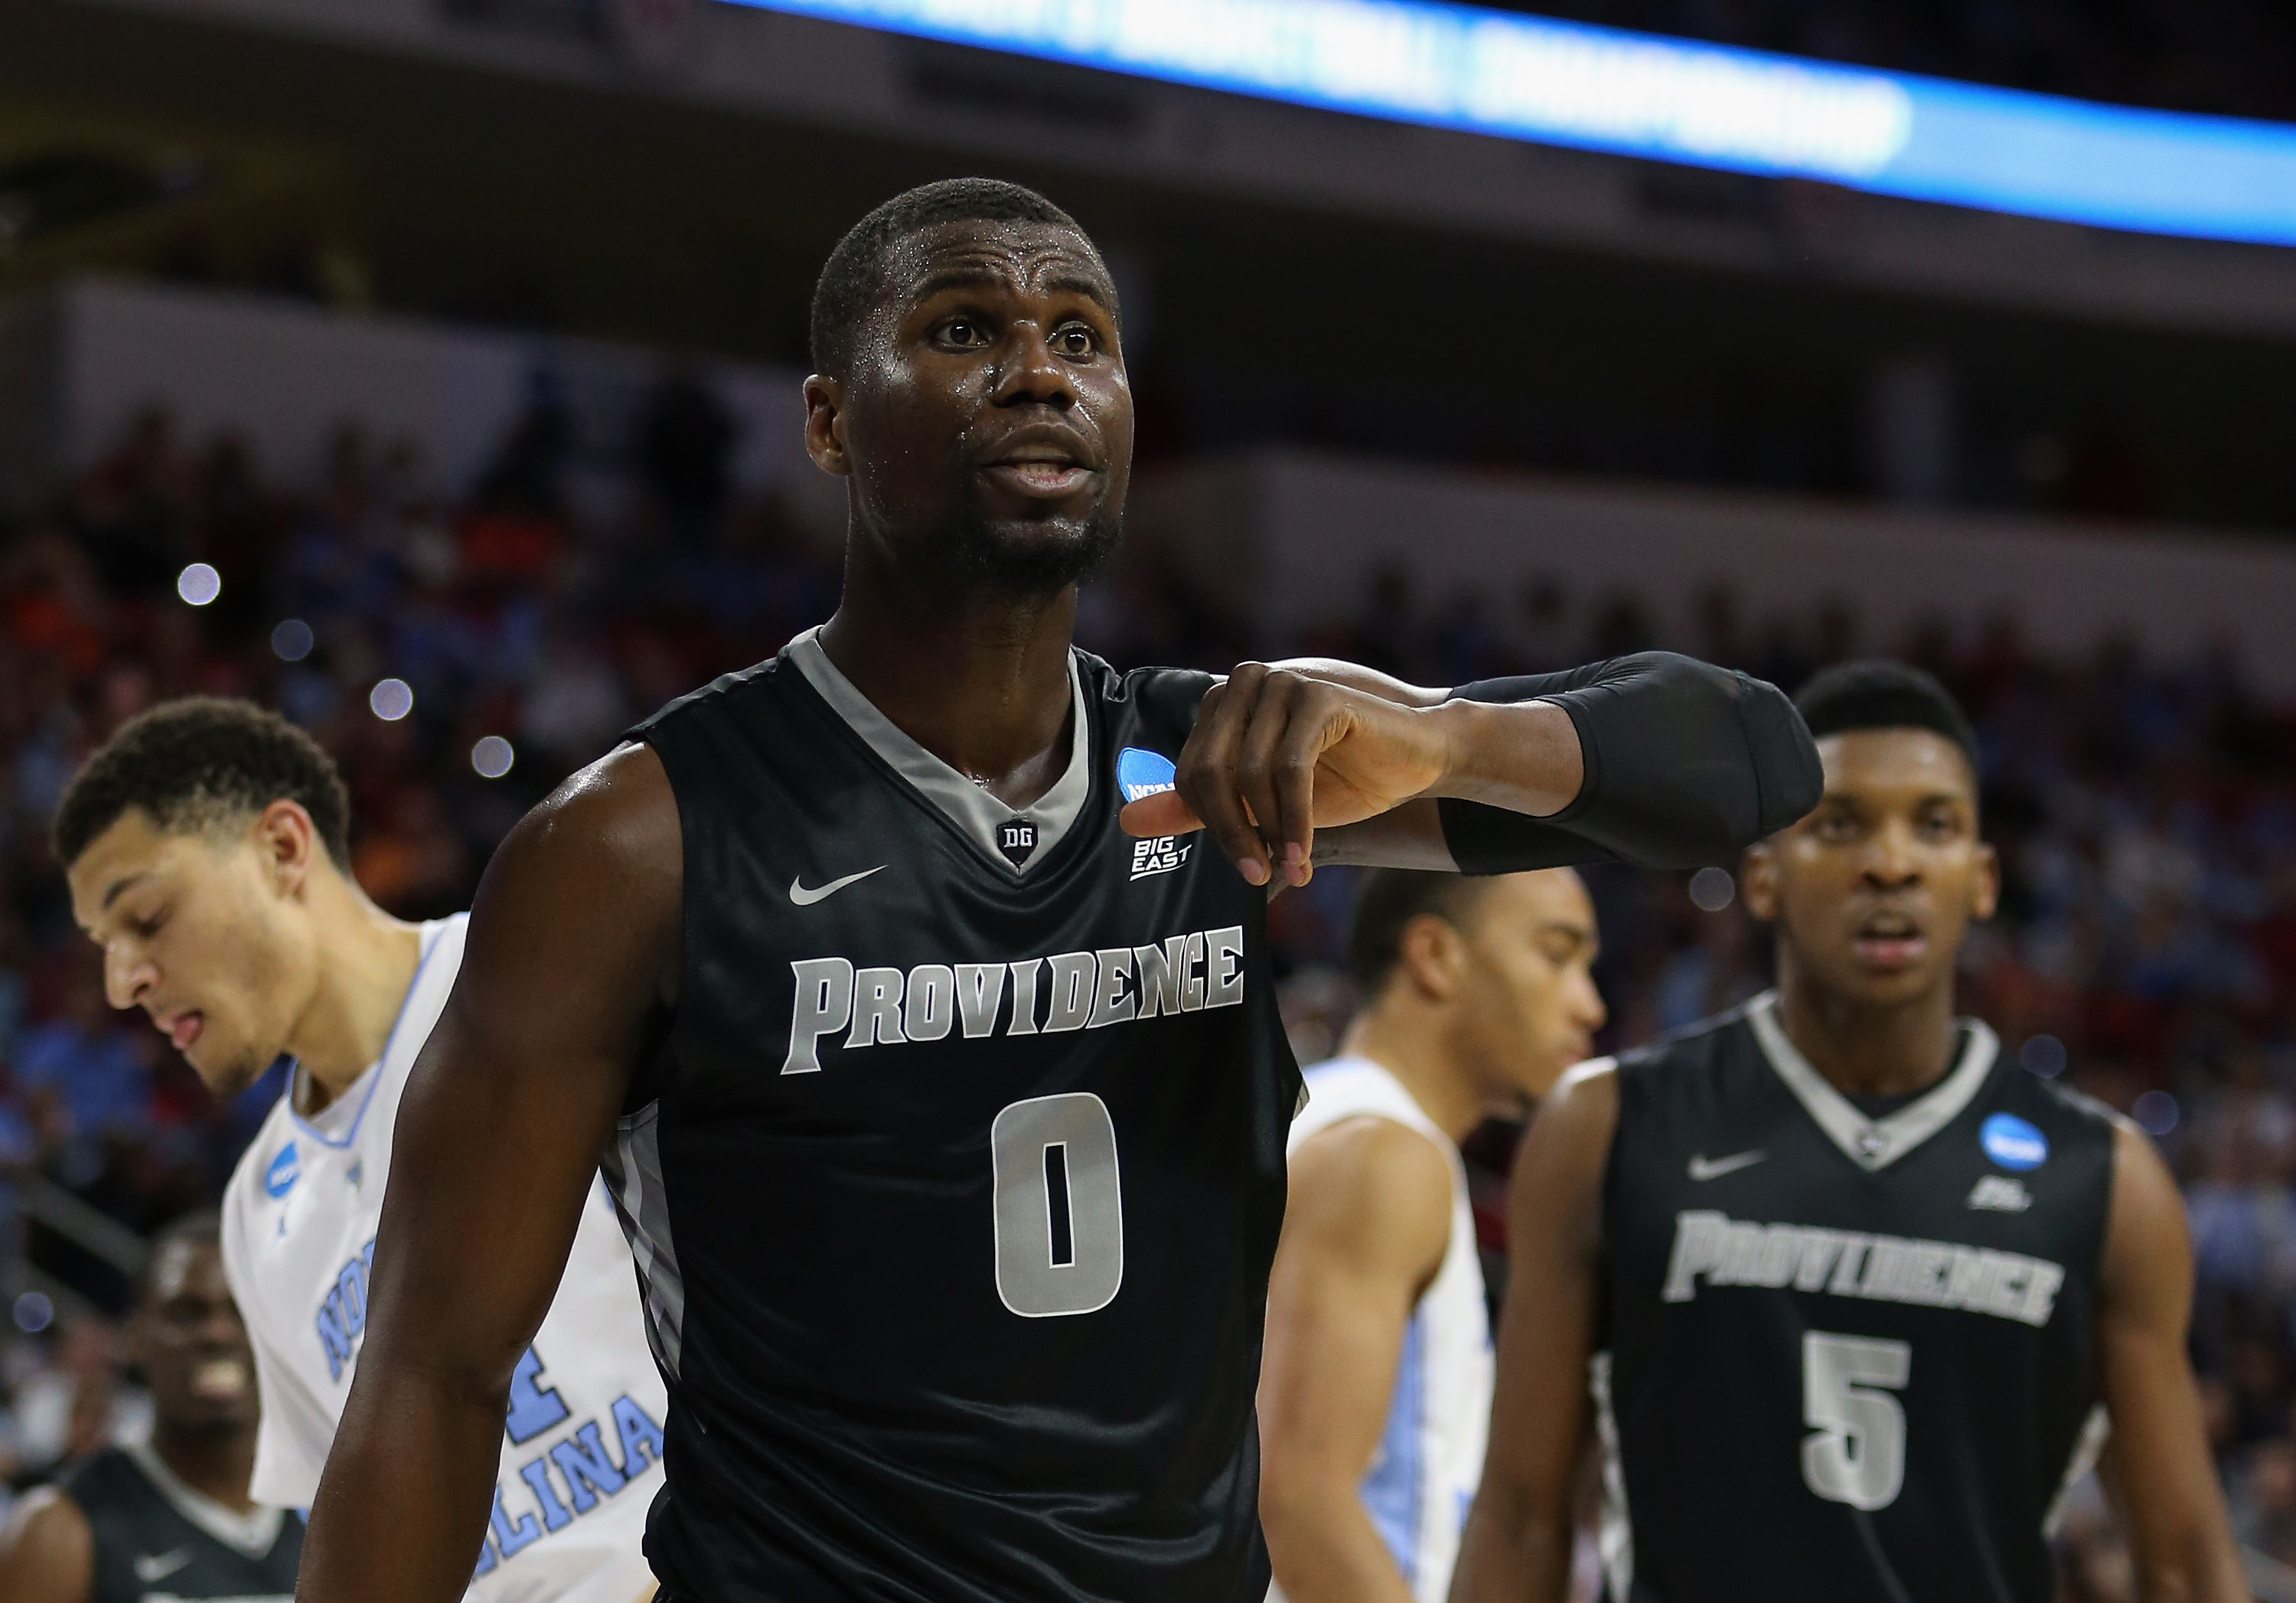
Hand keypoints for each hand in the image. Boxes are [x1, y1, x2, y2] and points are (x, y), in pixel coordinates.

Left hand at [1119, 663, 1450, 885]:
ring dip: (1270, 832)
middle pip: (1209, 773)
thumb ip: (1198, 808)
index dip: (1214, 827)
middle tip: (1258, 876)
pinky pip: (1290, 770)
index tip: (1247, 867)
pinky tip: (1303, 854)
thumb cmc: (1340, 779)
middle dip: (1232, 834)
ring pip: (1249, 776)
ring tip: (1292, 867)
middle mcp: (1243, 684)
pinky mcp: (1318, 695)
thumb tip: (1126, 821)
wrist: (1416, 759)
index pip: (1189, 774)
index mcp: (1222, 705)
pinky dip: (1294, 821)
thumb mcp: (1261, 803)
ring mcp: (1280, 684)